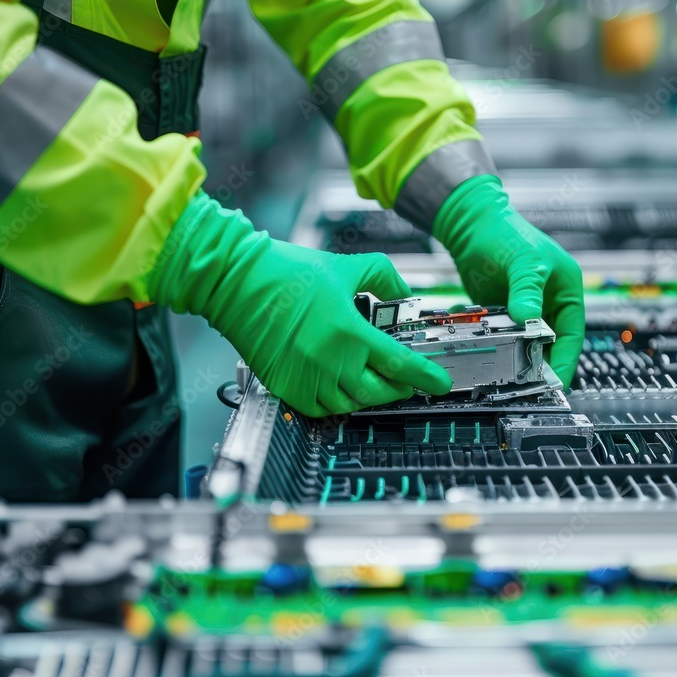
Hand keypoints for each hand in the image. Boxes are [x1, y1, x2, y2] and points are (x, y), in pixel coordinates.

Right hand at [150, 192, 452, 415]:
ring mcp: (307, 378)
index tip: (439, 383)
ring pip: (351, 405)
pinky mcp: (286, 386)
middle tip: (407, 381)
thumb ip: (381, 277)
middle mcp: (330, 362)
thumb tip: (403, 293)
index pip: (400, 365)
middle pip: (380, 393)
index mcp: (349, 332)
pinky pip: (321, 409)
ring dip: (369, 396)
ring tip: (375, 380)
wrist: (237, 282)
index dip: (426, 378)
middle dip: (400, 389)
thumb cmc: (284, 272)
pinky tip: (343, 386)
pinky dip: (339, 403)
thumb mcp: (344, 266)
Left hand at [432, 175, 584, 387]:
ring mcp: (523, 309)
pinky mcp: (501, 312)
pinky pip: (499, 336)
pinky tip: (479, 350)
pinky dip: (490, 343)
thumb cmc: (505, 232)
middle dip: (537, 364)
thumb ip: (527, 290)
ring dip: (512, 357)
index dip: (565, 361)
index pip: (571, 334)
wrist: (470, 223)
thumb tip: (529, 318)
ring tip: (502, 374)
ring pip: (523, 343)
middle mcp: (548, 302)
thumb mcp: (523, 261)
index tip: (555, 382)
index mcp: (566, 290)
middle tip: (525, 384)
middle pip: (548, 343)